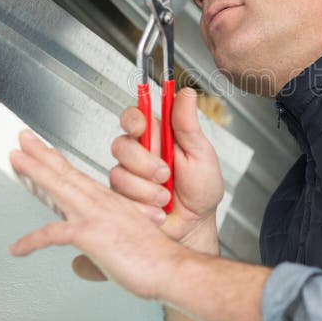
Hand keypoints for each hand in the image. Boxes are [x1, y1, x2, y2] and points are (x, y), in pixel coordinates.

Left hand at [9, 130, 182, 298]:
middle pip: (66, 173)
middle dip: (41, 153)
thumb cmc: (154, 258)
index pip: (77, 175)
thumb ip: (99, 245)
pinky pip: (54, 234)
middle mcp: (102, 203)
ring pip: (60, 186)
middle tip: (23, 139)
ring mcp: (97, 216)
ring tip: (17, 159)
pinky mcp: (92, 234)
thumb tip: (78, 263)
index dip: (57, 161)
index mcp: (110, 202)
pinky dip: (32, 241)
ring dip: (36, 171)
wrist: (171, 268)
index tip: (42, 150)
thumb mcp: (124, 242)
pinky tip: (18, 248)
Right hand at [111, 87, 223, 247]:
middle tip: (165, 174)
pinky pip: (121, 200)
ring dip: (147, 190)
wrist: (195, 226)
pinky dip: (144, 208)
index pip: (134, 117)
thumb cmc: (201, 190)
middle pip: (121, 146)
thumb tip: (185, 94)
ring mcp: (129, 178)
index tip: (141, 128)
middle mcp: (139, 155)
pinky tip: (158, 210)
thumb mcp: (201, 154)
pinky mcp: (122, 201)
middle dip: (144, 163)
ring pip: (120, 175)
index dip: (132, 120)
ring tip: (165, 197)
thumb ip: (188, 125)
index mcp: (157, 137)